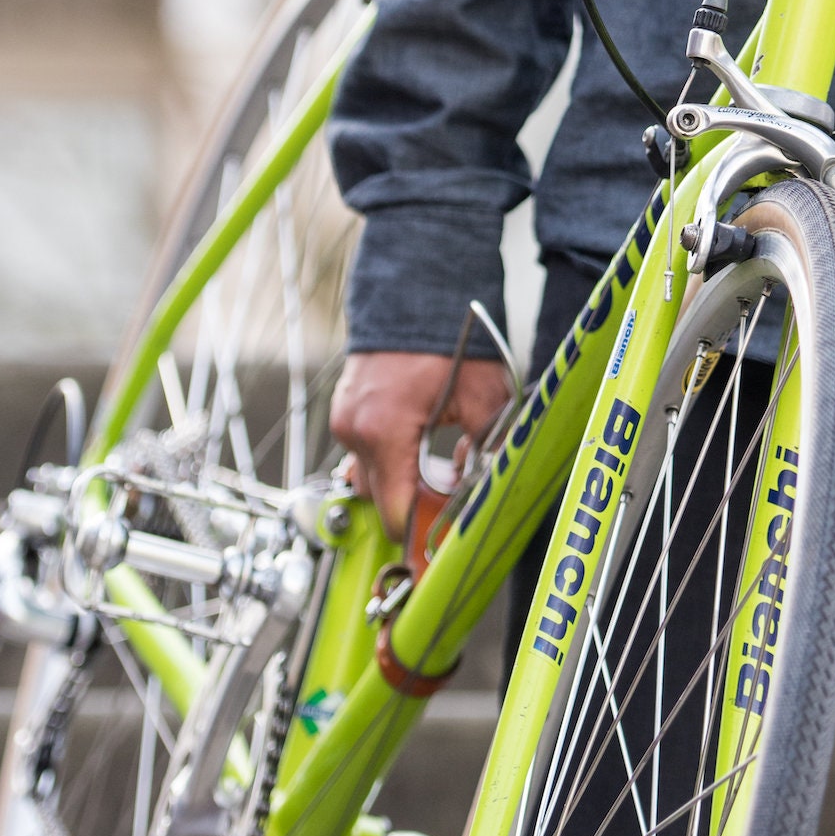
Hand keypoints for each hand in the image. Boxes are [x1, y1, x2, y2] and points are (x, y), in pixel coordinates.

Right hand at [329, 350, 513, 542]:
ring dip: (397, 478)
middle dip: (411, 502)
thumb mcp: (484, 395)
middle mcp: (355, 429)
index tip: (437, 542)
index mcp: (384, 431)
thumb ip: (488, 446)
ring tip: (431, 462)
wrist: (416, 293)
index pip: (393, 510)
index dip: (418, 530)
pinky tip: (415, 441)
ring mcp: (344, 418)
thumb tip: (489, 486)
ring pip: (368, 474)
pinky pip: (362, 450)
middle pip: (379, 497)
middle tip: (445, 495)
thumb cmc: (448, 339)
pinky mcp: (344, 409)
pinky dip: (387, 455)